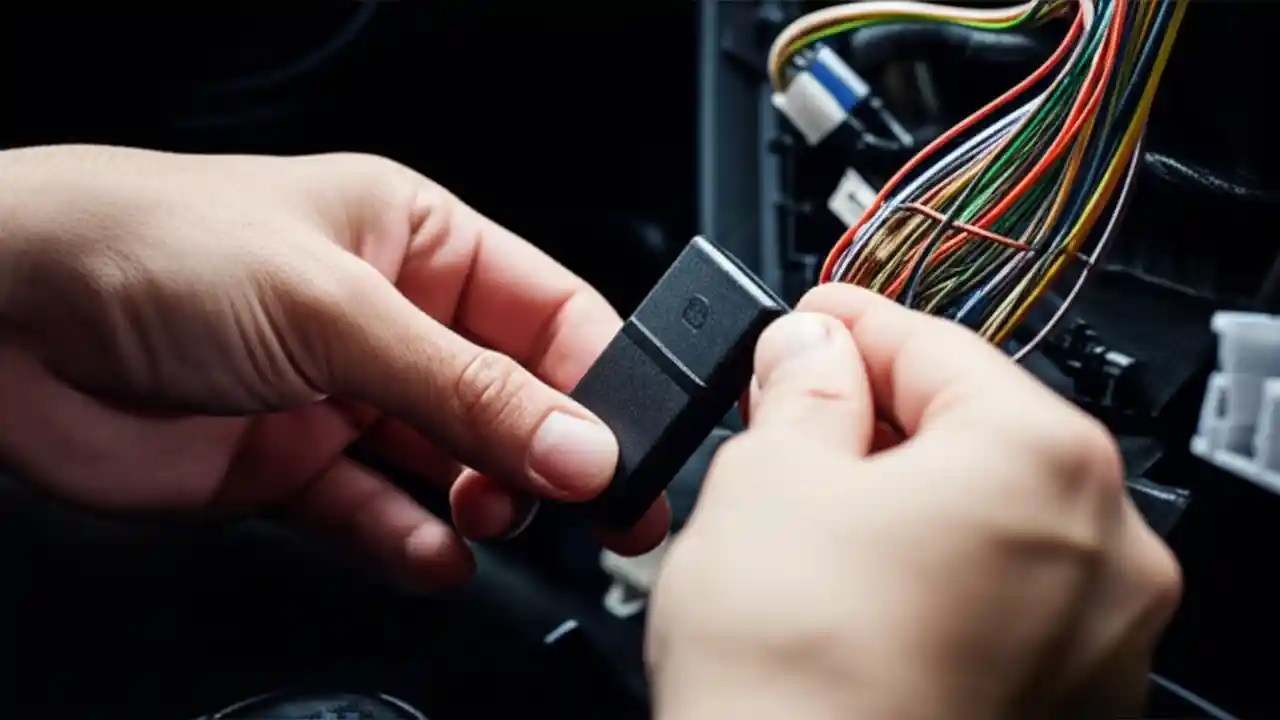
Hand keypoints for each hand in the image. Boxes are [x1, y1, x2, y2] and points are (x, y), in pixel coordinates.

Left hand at [0, 145, 667, 589]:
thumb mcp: (335, 308)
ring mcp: (341, 397)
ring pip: (451, 464)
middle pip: (512, 397)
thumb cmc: (149, 247)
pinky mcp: (292, 467)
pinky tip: (430, 555)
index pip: (550, 312)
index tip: (630, 446)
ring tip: (489, 516)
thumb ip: (465, 388)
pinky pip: (378, 515)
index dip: (601, 380)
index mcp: (416, 241)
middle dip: (554, 454)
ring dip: (483, 501)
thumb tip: (580, 444)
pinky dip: (410, 544)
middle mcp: (388, 319)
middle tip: (595, 506)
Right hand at [647, 285, 1180, 718]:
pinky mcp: (1071, 707)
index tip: (809, 325)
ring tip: (812, 522)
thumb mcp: (765, 479)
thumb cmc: (797, 680)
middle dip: (877, 417)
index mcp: (1044, 459)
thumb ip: (801, 388)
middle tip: (792, 418)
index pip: (934, 343)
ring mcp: (1099, 641)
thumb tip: (811, 350)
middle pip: (974, 432)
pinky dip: (938, 580)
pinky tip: (859, 600)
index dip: (850, 324)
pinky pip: (1002, 601)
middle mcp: (1107, 547)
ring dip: (906, 501)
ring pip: (989, 521)